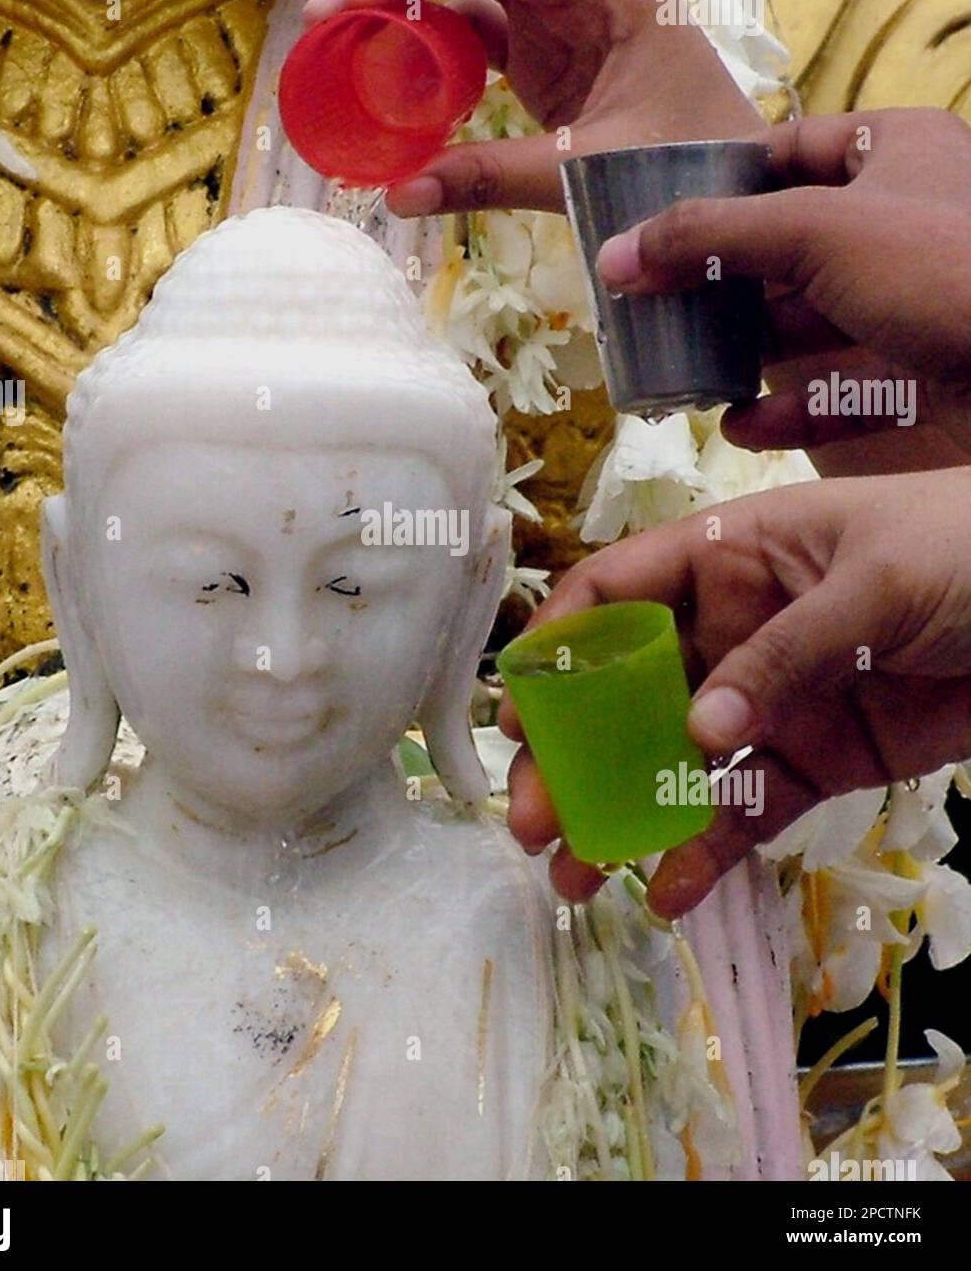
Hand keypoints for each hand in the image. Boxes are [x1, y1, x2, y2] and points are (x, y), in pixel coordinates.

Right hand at [302, 0, 760, 214]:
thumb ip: (493, 178)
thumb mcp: (588, 173)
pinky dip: (428, 50)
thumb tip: (398, 197)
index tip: (354, 0)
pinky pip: (476, 34)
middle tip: (328, 13)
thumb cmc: (687, 175)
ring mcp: (564, 18)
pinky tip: (384, 72)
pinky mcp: (549, 55)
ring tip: (338, 37)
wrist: (737, 200)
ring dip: (404, 5)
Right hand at [500, 467, 970, 916]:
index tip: (519, 712)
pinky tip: (669, 893)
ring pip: (673, 762)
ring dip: (620, 817)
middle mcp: (730, 631)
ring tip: (575, 878)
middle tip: (533, 819)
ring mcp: (768, 702)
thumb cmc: (965, 550)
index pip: (617, 592)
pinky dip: (706, 851)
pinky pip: (746, 809)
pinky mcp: (812, 762)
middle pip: (626, 693)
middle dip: (573, 756)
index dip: (559, 646)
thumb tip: (699, 732)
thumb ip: (784, 653)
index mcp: (730, 559)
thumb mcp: (872, 583)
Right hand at [596, 108, 970, 466]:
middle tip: (663, 314)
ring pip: (820, 324)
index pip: (788, 152)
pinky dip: (797, 409)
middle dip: (727, 286)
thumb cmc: (942, 268)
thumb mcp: (813, 232)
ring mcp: (928, 301)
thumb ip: (707, 239)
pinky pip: (853, 388)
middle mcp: (914, 220)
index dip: (722, 185)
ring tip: (692, 379)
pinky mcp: (937, 374)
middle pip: (795, 247)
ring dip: (754, 356)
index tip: (661, 228)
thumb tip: (612, 257)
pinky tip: (743, 427)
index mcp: (898, 151)